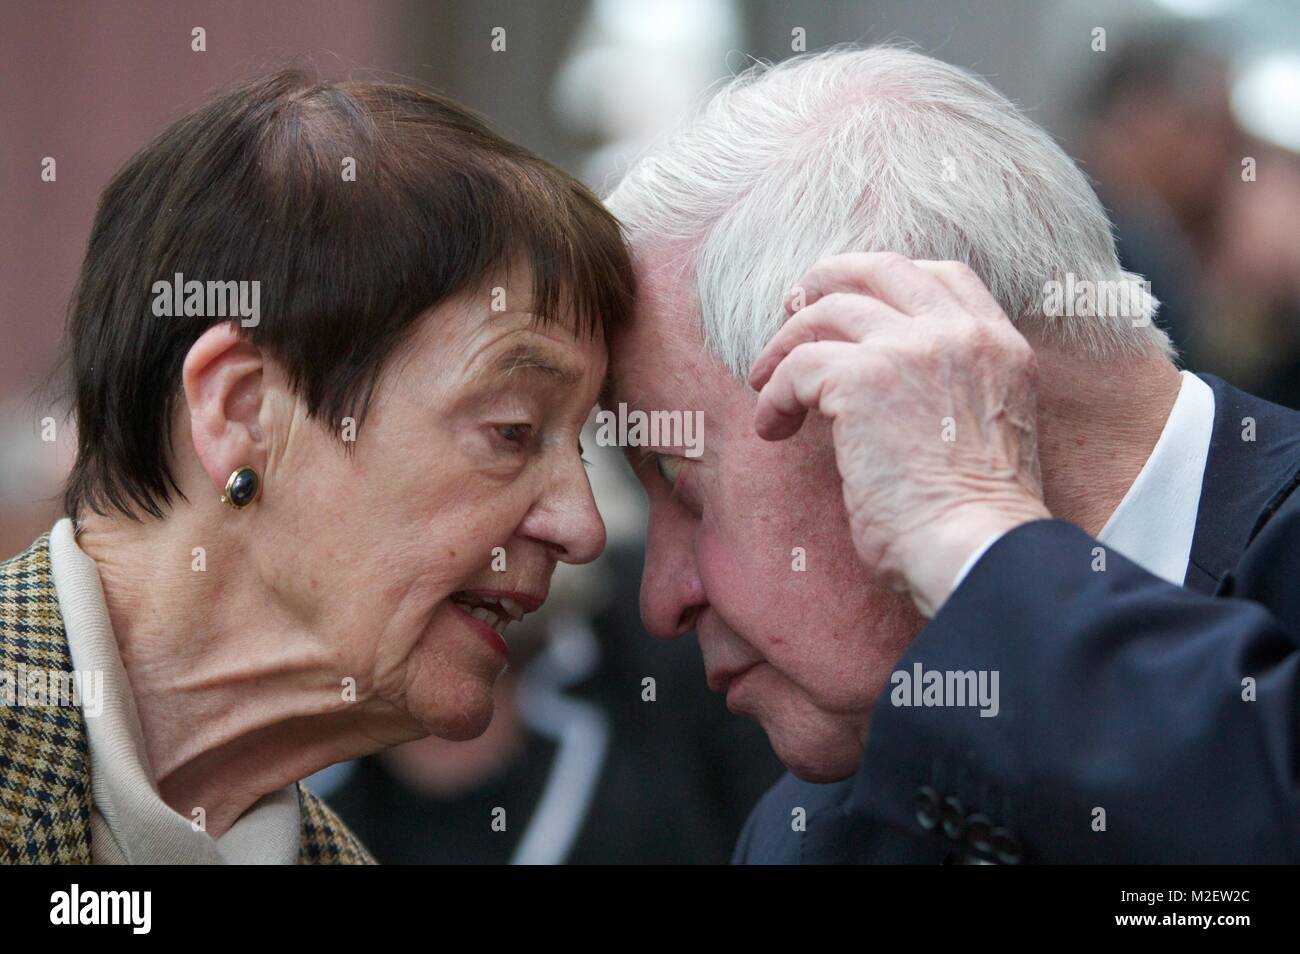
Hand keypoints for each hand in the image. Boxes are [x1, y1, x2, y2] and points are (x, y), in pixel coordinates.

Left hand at [748, 252, 1050, 615]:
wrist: (976, 549)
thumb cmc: (976, 523)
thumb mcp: (988, 433)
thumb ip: (955, 393)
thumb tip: (892, 395)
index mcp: (1000, 347)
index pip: (942, 278)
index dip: (886, 281)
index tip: (849, 302)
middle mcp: (960, 335)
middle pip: (881, 270)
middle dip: (828, 279)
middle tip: (792, 308)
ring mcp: (911, 349)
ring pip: (828, 312)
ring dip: (786, 346)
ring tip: (765, 383)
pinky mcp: (862, 380)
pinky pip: (798, 366)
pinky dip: (774, 396)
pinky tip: (772, 429)